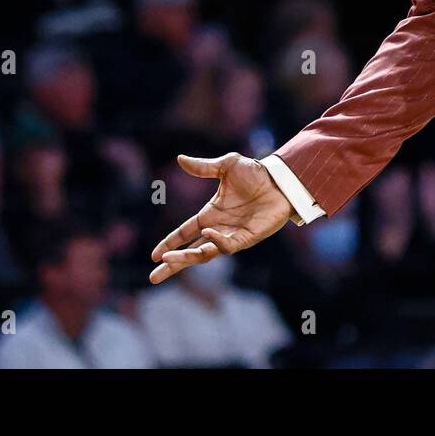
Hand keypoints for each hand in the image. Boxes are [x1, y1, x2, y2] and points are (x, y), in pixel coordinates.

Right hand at [149, 153, 293, 283]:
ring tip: (169, 259)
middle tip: (154, 277)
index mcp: (210, 214)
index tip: (154, 255)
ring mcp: (233, 235)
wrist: (280, 180)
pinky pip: (228, 246)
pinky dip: (216, 242)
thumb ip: (204, 167)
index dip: (169, 243)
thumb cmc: (255, 174)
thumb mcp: (227, 165)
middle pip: (191, 251)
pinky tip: (207, 234)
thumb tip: (180, 159)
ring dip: (187, 258)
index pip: (184, 233)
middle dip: (173, 264)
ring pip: (205, 254)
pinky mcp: (248, 238)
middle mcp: (218, 228)